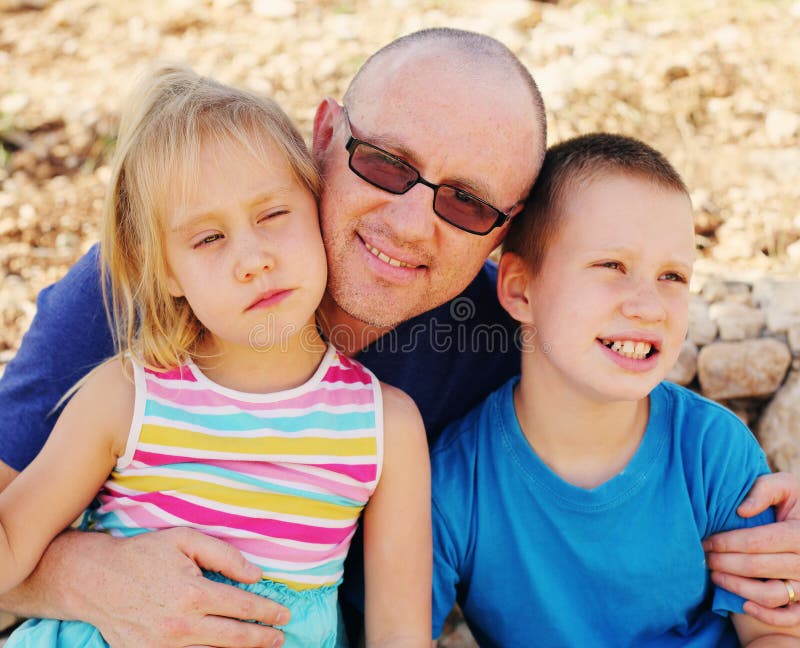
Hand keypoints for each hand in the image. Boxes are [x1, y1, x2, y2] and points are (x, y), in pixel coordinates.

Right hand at [10, 528, 288, 646]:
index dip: (267, 613)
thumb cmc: (143, 554)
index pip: (243, 607)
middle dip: (262, 639)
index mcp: (193, 593)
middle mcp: (181, 625)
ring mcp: (164, 645)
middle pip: (234, 638)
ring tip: (260, 647)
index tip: (284, 615)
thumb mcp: (185, 540)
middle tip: (280, 637)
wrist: (94, 580)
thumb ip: (224, 555)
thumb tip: (256, 576)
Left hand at [705, 472, 799, 626]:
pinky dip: (767, 615)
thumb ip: (763, 490)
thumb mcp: (784, 486)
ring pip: (771, 594)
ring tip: (715, 576)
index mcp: (799, 533)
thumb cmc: (793, 501)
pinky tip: (743, 604)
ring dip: (738, 587)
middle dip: (724, 563)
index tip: (706, 542)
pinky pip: (790, 615)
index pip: (756, 542)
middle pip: (757, 567)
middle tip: (704, 558)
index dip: (726, 543)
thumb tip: (741, 511)